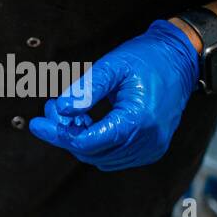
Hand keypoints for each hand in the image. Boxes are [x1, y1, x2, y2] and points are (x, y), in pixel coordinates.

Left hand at [29, 20, 199, 170]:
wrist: (180, 59)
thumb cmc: (148, 59)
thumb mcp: (112, 66)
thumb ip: (86, 90)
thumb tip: (61, 109)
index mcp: (139, 121)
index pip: (88, 141)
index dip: (59, 134)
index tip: (36, 123)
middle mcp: (147, 141)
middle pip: (90, 151)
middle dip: (65, 133)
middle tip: (51, 110)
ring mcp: (151, 148)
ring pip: (99, 157)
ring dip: (79, 139)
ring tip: (69, 113)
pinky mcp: (150, 149)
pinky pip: (113, 157)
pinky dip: (95, 143)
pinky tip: (87, 122)